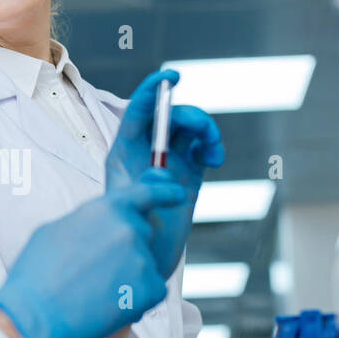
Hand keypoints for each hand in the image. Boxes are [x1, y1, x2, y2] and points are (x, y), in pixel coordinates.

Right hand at [0, 179, 187, 337]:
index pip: (147, 193)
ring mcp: (143, 260)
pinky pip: (151, 291)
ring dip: (127, 277)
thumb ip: (88, 220)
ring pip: (144, 265)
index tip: (177, 194)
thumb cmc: (37, 273)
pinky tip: (107, 305)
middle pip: (142, 234)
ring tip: (93, 292)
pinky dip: (135, 299)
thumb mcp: (57, 229)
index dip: (165, 192)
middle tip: (96, 271)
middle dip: (126, 250)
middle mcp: (131, 229)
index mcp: (109, 208)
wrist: (37, 315)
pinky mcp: (152, 290)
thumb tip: (100, 225)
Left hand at [106, 69, 225, 276]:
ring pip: (190, 129)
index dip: (153, 89)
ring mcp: (169, 162)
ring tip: (213, 153)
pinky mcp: (189, 174)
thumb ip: (145, 186)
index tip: (173, 76)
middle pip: (170, 116)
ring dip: (206, 131)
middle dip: (190, 116)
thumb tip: (162, 169)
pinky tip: (215, 160)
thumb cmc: (130, 236)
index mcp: (124, 152)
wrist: (146, 262)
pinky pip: (203, 147)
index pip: (138, 111)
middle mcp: (146, 152)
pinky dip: (212, 146)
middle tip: (203, 134)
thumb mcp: (129, 208)